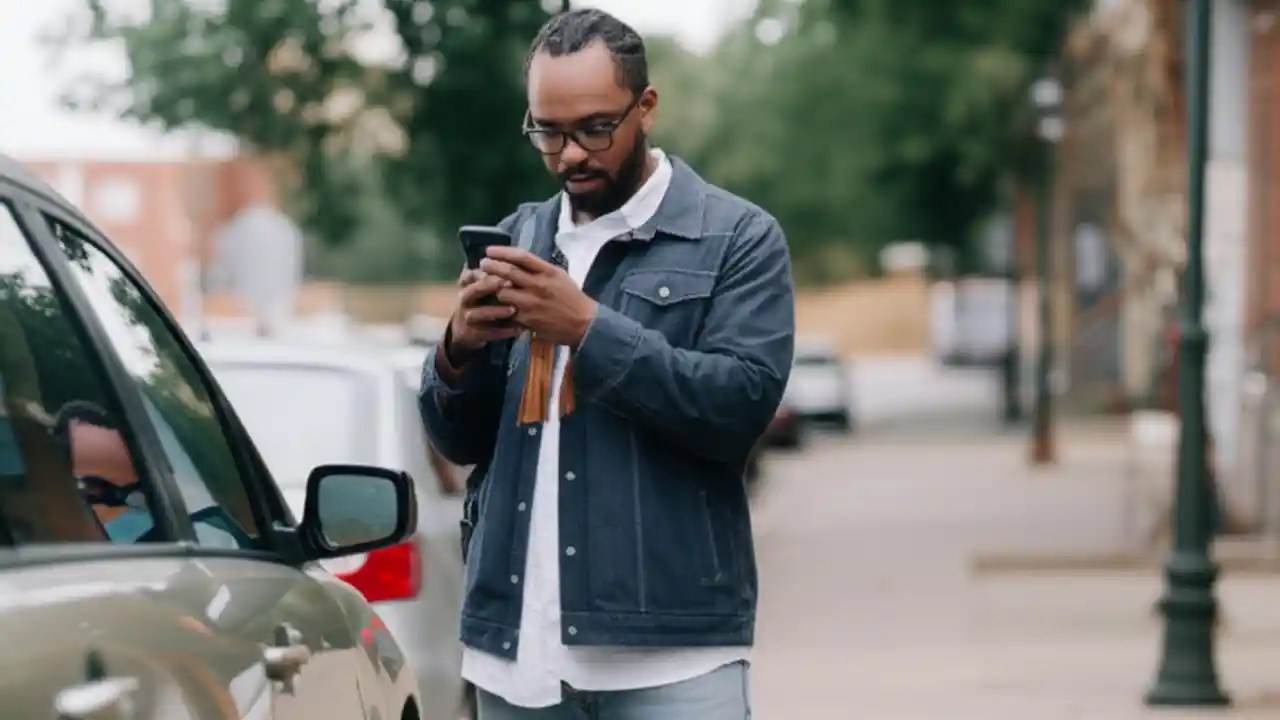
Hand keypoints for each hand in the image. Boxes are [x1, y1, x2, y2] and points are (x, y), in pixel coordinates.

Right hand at [447, 268, 521, 359]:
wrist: (467, 329)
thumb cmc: (483, 300)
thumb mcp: (484, 285)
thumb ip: (494, 273)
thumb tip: (514, 257)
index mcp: (468, 284)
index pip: (471, 273)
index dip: (485, 270)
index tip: (503, 265)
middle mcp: (465, 299)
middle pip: (473, 290)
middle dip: (489, 286)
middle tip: (508, 283)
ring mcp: (468, 317)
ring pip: (479, 313)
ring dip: (496, 311)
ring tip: (513, 309)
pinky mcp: (474, 333)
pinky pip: (489, 333)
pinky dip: (504, 331)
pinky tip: (519, 329)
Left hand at [480, 246, 597, 347]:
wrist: (583, 323)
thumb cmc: (571, 298)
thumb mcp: (559, 276)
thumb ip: (540, 269)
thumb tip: (518, 261)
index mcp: (548, 271)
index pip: (521, 256)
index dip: (502, 251)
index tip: (489, 250)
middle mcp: (539, 285)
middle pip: (508, 271)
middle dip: (491, 266)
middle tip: (483, 264)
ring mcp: (532, 303)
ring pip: (503, 292)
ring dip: (494, 289)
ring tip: (488, 286)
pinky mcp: (527, 319)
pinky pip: (507, 311)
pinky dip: (500, 307)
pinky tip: (494, 304)